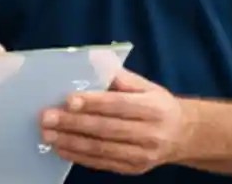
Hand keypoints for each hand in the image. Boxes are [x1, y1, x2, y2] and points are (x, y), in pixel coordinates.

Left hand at [39, 68, 190, 175]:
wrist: (184, 136)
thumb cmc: (158, 105)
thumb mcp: (146, 86)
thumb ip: (120, 77)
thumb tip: (93, 61)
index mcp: (152, 108)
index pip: (118, 105)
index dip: (93, 103)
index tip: (68, 100)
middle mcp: (149, 133)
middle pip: (106, 129)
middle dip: (73, 123)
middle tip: (47, 117)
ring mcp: (142, 154)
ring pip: (101, 149)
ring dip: (71, 142)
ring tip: (48, 135)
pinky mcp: (134, 169)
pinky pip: (103, 163)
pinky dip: (79, 156)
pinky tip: (61, 149)